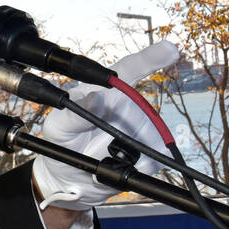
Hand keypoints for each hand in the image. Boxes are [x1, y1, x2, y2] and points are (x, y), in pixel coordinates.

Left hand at [32, 41, 179, 210]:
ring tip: (100, 158)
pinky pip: (154, 160)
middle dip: (131, 128)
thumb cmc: (61, 145)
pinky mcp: (150, 154)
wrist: (69, 179)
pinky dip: (138, 168)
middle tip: (101, 146)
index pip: (129, 69)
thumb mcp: (58, 129)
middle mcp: (127, 108)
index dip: (150, 58)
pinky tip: (119, 168)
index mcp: (105, 93)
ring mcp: (141, 130)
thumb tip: (97, 98)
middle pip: (142, 111)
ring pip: (149, 138)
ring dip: (128, 154)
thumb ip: (73, 114)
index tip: (170, 50)